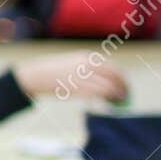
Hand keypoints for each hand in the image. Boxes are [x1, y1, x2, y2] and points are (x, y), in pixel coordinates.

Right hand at [14, 52, 128, 101]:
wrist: (34, 75)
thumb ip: (89, 67)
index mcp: (86, 57)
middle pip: (114, 76)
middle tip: (125, 95)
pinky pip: (98, 94)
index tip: (125, 85)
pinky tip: (106, 102)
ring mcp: (82, 76)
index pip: (113, 67)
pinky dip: (105, 99)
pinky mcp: (77, 88)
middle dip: (123, 86)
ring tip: (117, 101)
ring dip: (116, 95)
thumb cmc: (53, 70)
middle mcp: (87, 65)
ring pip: (108, 87)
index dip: (122, 78)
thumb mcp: (72, 61)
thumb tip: (107, 79)